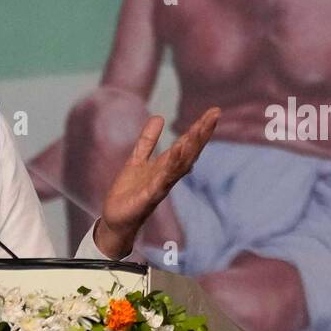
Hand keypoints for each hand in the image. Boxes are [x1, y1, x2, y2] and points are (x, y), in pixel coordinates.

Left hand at [94, 107, 220, 257]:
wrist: (115, 220)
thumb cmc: (129, 193)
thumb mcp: (137, 159)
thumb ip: (148, 140)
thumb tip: (159, 117)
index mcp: (165, 165)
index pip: (186, 144)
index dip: (200, 128)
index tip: (214, 111)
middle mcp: (168, 175)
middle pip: (189, 152)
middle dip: (202, 134)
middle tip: (215, 114)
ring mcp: (160, 186)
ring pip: (180, 165)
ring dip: (190, 147)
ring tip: (199, 129)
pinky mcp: (149, 197)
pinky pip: (162, 180)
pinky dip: (170, 167)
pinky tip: (176, 151)